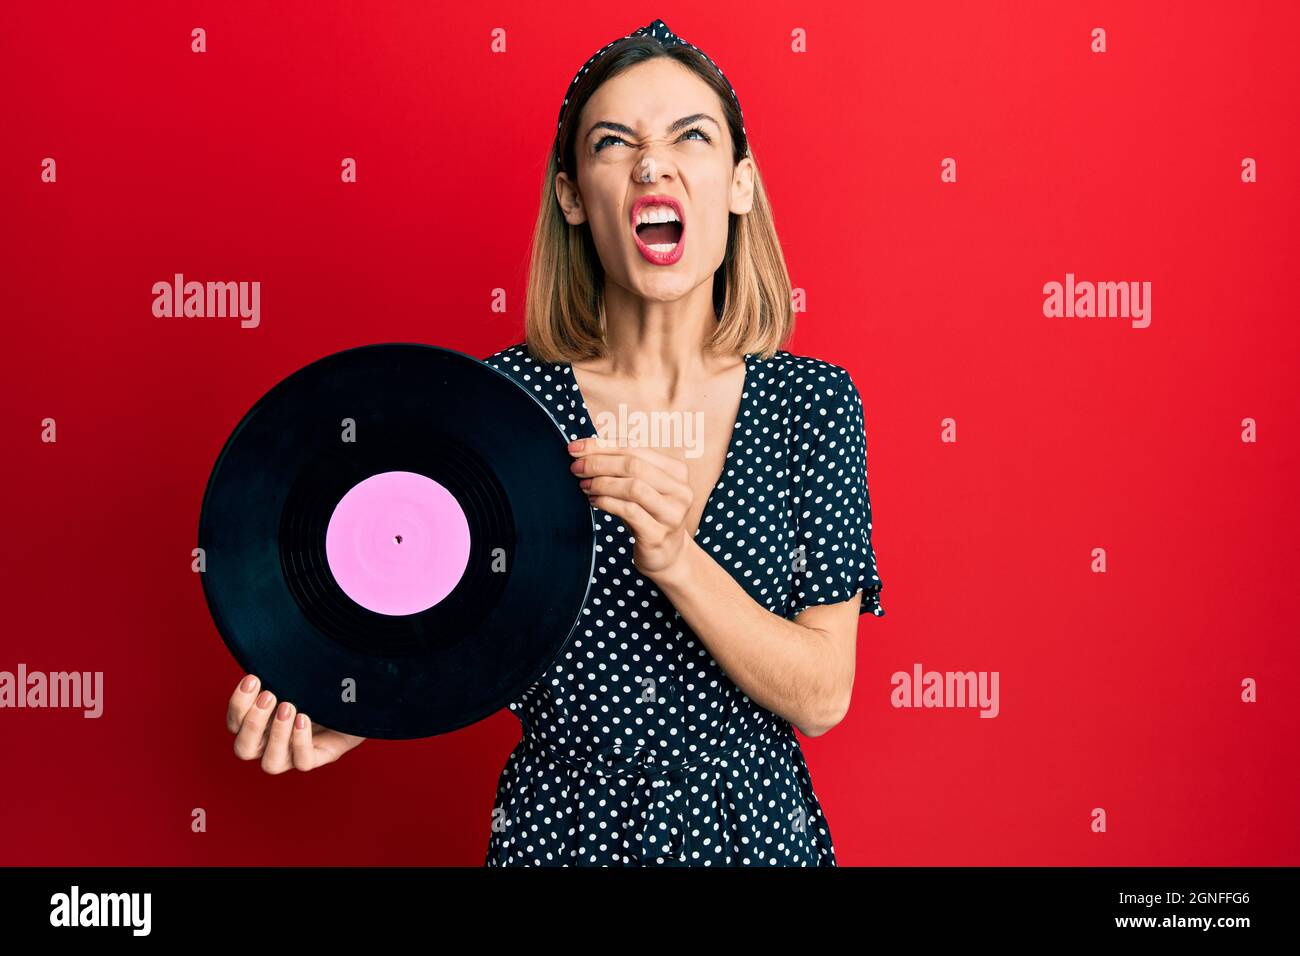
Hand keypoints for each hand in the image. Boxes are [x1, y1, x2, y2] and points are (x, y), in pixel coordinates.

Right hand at [227, 674, 365, 773]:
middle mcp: (276, 742)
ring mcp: (298, 752)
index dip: (237, 705)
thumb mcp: (300, 673)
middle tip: (270, 696)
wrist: (366, 688)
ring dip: (276, 735)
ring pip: (271, 764)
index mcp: (264, 722)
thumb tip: (263, 655)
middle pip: (244, 750)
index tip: (253, 678)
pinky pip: (304, 762)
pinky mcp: (322, 755)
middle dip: (252, 723)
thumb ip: (279, 670)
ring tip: (290, 706)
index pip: (235, 724)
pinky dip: (300, 742)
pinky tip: (305, 718)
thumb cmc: (326, 678)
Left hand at [568, 436, 693, 575]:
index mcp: (676, 470)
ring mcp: (672, 513)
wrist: (667, 555)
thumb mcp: (640, 487)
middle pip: (634, 465)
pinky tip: (593, 501)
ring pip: (633, 487)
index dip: (603, 446)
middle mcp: (680, 490)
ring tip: (584, 485)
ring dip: (602, 483)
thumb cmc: (648, 515)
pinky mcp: (659, 534)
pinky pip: (629, 511)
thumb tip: (583, 449)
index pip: (635, 449)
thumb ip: (622, 467)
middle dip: (599, 463)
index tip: (575, 447)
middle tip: (576, 467)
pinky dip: (606, 502)